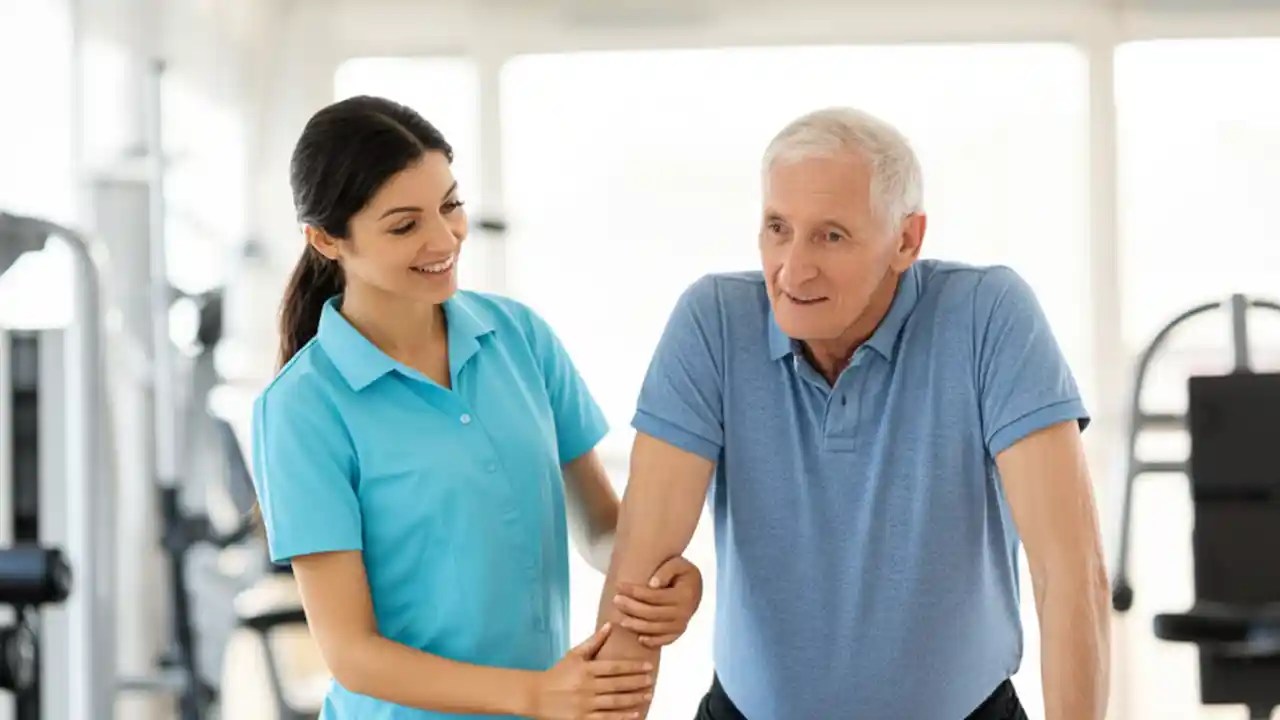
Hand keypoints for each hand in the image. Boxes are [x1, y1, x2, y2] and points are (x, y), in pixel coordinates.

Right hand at [531, 623, 655, 719]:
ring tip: (647, 696)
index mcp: (586, 669)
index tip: (647, 666)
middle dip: (636, 682)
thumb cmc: (557, 673)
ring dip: (633, 699)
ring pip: (614, 702)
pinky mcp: (582, 719)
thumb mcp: (574, 654)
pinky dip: (621, 717)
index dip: (633, 667)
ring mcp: (584, 704)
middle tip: (651, 680)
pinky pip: (605, 718)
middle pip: (617, 684)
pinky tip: (635, 714)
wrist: (536, 695)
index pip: (614, 668)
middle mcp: (586, 686)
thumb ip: (594, 641)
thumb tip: (610, 625)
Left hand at [613, 555, 702, 646]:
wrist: (695, 587)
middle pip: (652, 613)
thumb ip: (666, 571)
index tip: (619, 585)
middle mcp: (684, 612)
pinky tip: (639, 639)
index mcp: (684, 595)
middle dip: (631, 608)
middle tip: (616, 600)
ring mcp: (682, 624)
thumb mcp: (677, 563)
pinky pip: (665, 640)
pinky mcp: (678, 632)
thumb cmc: (682, 573)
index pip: (654, 596)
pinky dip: (652, 641)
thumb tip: (652, 585)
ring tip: (620, 619)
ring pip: (655, 628)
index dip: (635, 592)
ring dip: (636, 625)